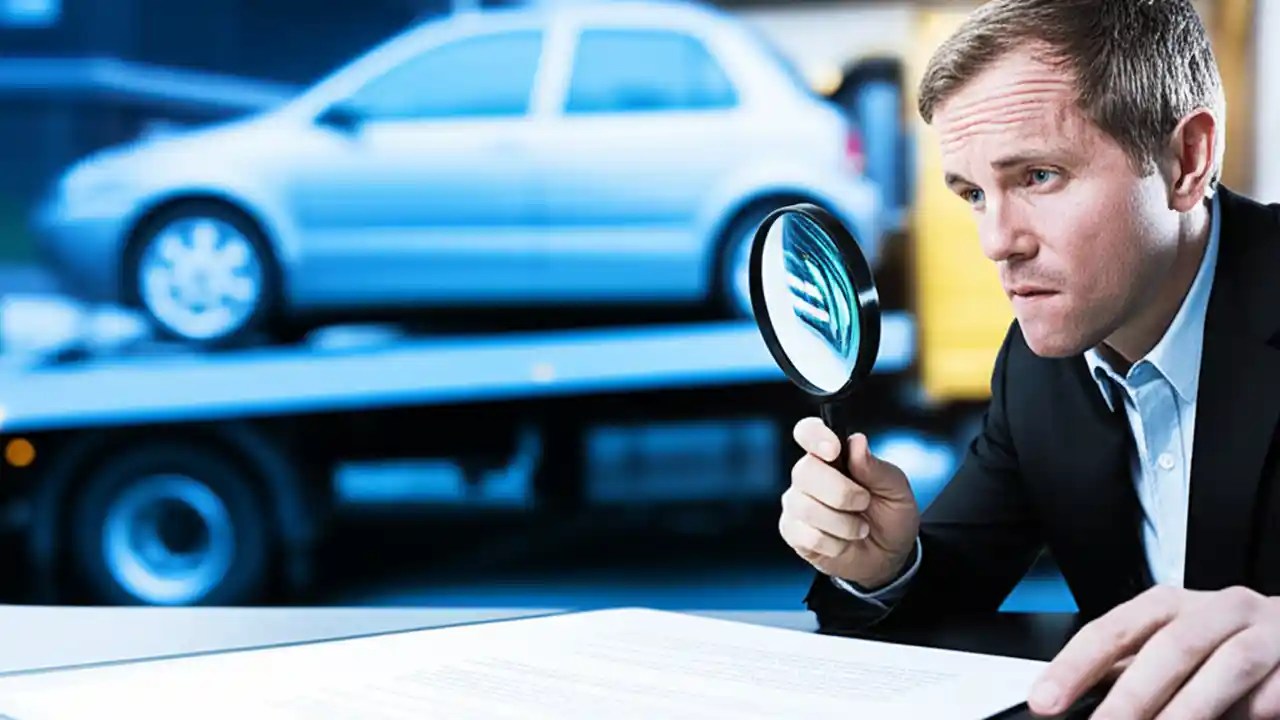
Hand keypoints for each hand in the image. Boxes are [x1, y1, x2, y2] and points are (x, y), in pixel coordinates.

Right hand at [778, 417, 918, 589]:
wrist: (888, 556)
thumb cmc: (890, 516)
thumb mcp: (896, 490)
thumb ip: (876, 467)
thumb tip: (857, 442)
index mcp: (831, 455)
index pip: (808, 431)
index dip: (815, 436)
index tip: (834, 451)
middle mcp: (808, 475)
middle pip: (805, 471)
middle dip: (842, 493)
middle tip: (864, 503)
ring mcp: (797, 503)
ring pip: (807, 507)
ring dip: (844, 524)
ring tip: (859, 528)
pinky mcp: (792, 531)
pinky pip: (808, 536)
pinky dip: (834, 544)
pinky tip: (843, 543)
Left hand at [1029, 585, 1279, 718]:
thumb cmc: (1221, 647)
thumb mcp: (1167, 649)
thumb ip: (1127, 671)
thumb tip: (1072, 700)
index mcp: (1169, 605)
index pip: (1112, 630)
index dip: (1076, 666)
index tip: (1046, 701)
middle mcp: (1218, 609)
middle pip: (1169, 647)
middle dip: (1132, 697)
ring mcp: (1266, 633)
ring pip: (1227, 666)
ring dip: (1189, 710)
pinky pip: (1270, 694)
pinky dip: (1247, 713)